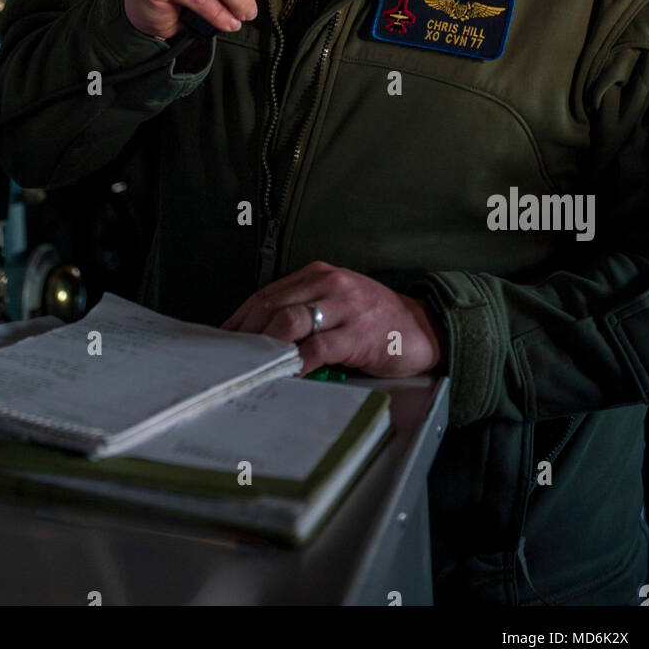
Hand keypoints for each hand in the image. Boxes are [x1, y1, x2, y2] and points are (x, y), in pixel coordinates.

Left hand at [221, 261, 443, 377]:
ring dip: (266, 346)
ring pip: (289, 321)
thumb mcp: (336, 304)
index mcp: (317, 274)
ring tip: (251, 366)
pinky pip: (317, 349)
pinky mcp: (358, 334)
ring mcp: (344, 307)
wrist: (424, 328)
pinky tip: (286, 375)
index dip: (241, 318)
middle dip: (245, 334)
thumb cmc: (375, 321)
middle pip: (271, 305)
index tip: (224, 340)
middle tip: (230, 359)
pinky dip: (296, 363)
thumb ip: (304, 310)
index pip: (267, 293)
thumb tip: (261, 337)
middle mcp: (328, 284)